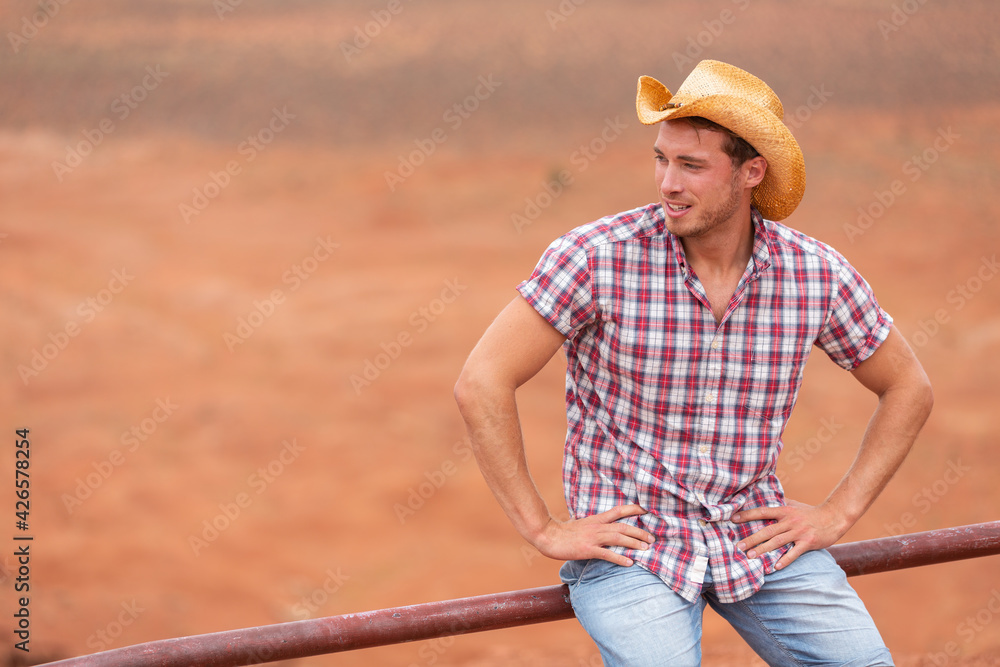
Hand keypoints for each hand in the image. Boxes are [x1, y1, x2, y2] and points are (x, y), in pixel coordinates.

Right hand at [531, 504, 654, 566]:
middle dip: (640, 532)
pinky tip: (630, 562)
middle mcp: (597, 527)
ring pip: (618, 538)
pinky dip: (620, 558)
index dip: (634, 509)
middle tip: (653, 538)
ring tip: (647, 548)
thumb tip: (601, 527)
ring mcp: (593, 538)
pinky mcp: (587, 550)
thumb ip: (593, 525)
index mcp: (596, 519)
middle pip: (623, 526)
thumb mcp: (581, 524)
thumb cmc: (562, 532)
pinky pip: (607, 554)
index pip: (618, 511)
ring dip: (634, 543)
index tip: (647, 510)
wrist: (547, 535)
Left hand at [731, 500, 847, 569]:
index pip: (763, 511)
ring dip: (763, 549)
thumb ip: (780, 503)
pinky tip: (775, 567)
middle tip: (738, 546)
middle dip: (752, 538)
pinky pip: (794, 553)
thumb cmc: (811, 512)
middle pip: (767, 530)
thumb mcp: (795, 505)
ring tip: (750, 557)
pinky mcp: (808, 543)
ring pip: (777, 542)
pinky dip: (785, 560)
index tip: (733, 519)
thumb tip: (766, 498)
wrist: (834, 517)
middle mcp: (790, 521)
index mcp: (785, 511)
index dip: (747, 515)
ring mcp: (799, 532)